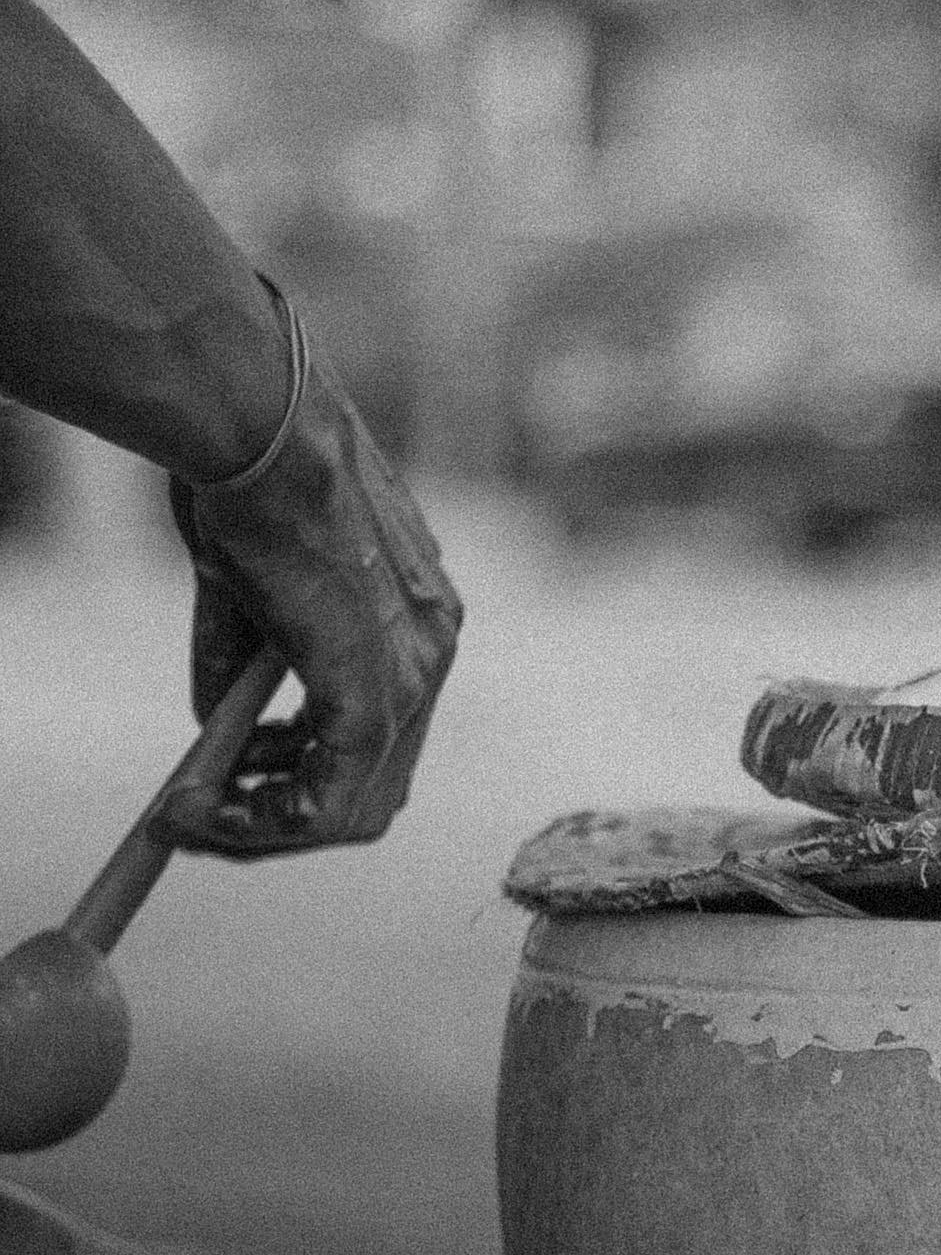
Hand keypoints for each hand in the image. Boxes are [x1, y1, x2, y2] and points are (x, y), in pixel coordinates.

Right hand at [163, 330, 463, 856]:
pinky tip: (204, 810)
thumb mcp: (247, 586)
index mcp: (418, 615)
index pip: (381, 732)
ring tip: (194, 812)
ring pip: (355, 805)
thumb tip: (216, 733)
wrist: (258, 428)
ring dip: (267, 827)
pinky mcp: (374, 696)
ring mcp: (411, 677)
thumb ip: (245, 668)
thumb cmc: (247, 479)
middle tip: (210, 817)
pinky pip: (329, 800)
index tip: (231, 782)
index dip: (306, 774)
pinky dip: (264, 823)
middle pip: (375, 783)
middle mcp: (432, 651)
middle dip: (286, 816)